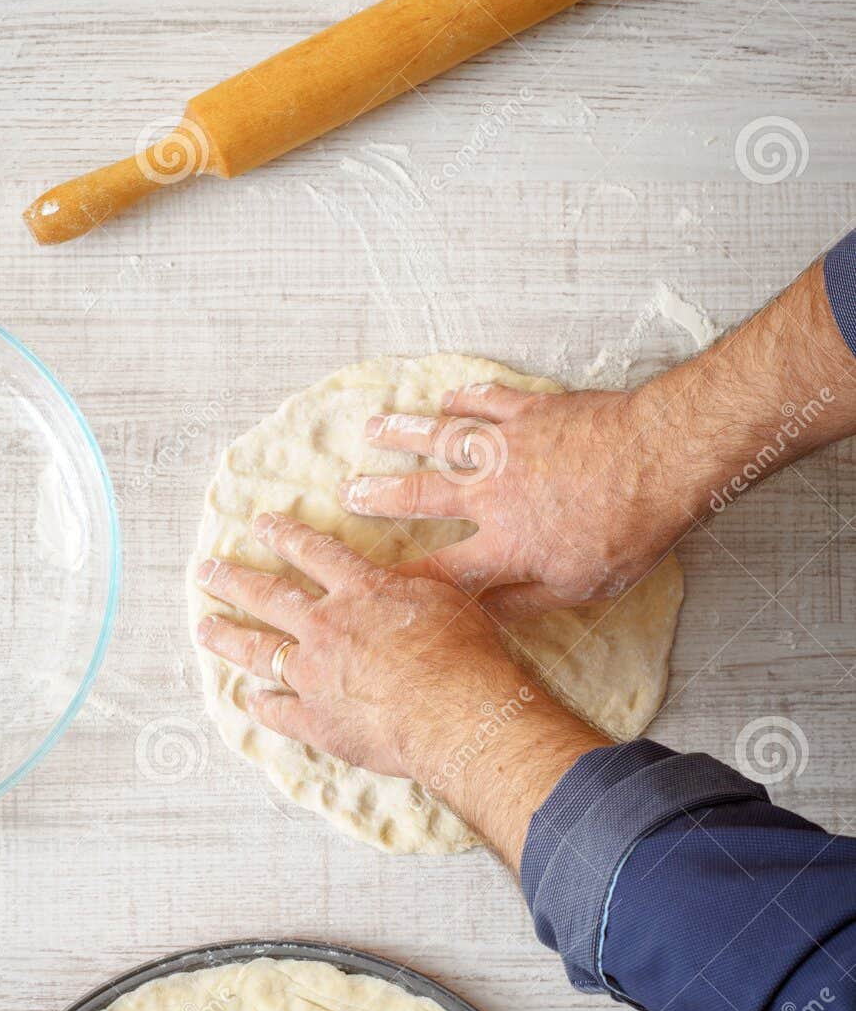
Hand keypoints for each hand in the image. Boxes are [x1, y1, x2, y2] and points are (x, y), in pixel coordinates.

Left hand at [195, 511, 521, 782]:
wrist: (457, 714)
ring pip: (258, 650)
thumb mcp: (446, 600)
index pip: (313, 552)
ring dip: (228, 637)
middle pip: (269, 596)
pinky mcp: (315, 721)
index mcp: (360, 590)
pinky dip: (262, 705)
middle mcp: (327, 627)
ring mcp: (314, 675)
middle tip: (205, 570)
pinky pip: (278, 712)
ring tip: (204, 628)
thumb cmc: (465, 655)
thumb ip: (413, 588)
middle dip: (233, 579)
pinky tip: (250, 700)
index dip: (285, 534)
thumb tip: (404, 579)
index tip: (261, 523)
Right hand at [338, 383, 687, 616]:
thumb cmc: (630, 529)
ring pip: (442, 438)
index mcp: (504, 544)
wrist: (662, 458)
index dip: (402, 577)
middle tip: (348, 492)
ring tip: (371, 429)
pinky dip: (463, 398)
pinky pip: (487, 400)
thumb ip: (525, 600)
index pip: (440, 568)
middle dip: (380, 494)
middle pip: (422, 492)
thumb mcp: (581, 587)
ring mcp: (509, 445)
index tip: (372, 582)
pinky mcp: (533, 411)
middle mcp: (493, 493)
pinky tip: (446, 398)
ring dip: (403, 432)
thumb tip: (482, 612)